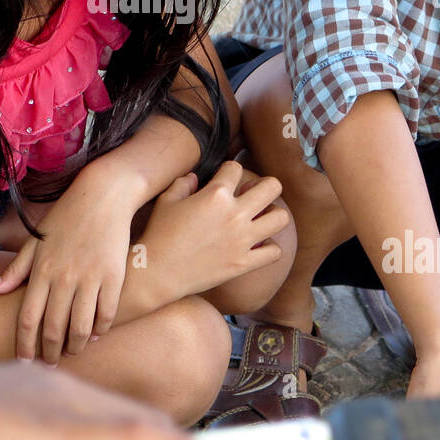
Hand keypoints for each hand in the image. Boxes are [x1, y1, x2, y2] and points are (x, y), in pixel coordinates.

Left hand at [0, 166, 136, 364]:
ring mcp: (90, 278)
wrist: (103, 195)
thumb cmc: (66, 217)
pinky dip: (100, 330)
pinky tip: (95, 335)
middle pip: (53, 329)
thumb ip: (16, 269)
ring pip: (80, 327)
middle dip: (50, 353)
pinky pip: (106, 314)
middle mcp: (64, 278)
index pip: (27, 319)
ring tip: (72, 352)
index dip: (24, 345)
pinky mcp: (114, 276)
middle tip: (51, 364)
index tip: (24, 361)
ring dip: (75, 346)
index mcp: (41, 271)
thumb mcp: (36, 240)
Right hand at [142, 161, 289, 299]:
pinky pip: (274, 252)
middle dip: (264, 186)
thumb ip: (183, 183)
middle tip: (252, 195)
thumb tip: (194, 178)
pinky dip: (269, 248)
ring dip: (272, 215)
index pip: (236, 167)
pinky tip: (256, 246)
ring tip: (259, 219)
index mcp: (216, 194)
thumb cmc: (158, 234)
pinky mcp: (244, 263)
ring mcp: (242, 240)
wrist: (158, 272)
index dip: (229, 170)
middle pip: (273, 186)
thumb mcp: (167, 201)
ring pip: (281, 218)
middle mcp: (235, 214)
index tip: (224, 179)